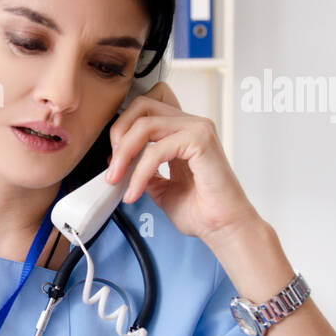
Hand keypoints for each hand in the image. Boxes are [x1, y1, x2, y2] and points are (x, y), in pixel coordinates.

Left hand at [104, 81, 260, 242]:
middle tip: (112, 166)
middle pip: (142, 107)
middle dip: (119, 134)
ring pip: (145, 125)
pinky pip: (157, 149)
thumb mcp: (160, 187)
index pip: (145, 109)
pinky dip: (140, 172)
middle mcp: (191, 124)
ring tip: (116, 180)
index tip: (114, 160)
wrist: (222, 228)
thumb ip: (142, 169)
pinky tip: (135, 192)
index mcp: (182, 131)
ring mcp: (198, 129)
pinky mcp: (201, 141)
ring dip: (124, 154)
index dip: (122, 130)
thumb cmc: (200, 210)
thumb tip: (118, 163)